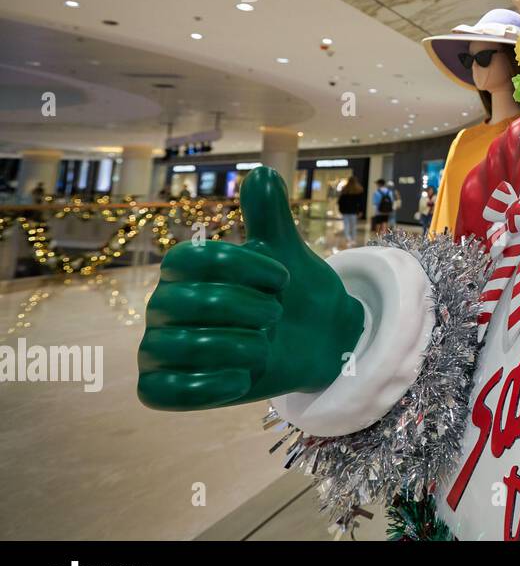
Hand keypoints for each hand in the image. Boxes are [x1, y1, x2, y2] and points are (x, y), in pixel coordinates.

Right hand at [138, 167, 363, 410]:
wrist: (315, 341)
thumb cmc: (292, 292)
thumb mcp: (287, 251)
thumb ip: (271, 216)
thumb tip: (261, 174)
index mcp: (184, 268)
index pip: (194, 259)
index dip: (245, 268)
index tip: (283, 278)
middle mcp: (163, 304)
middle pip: (188, 302)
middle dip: (246, 309)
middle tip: (276, 314)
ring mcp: (159, 347)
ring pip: (179, 347)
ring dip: (236, 347)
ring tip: (264, 346)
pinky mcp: (164, 387)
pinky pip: (162, 392)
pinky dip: (205, 388)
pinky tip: (242, 378)